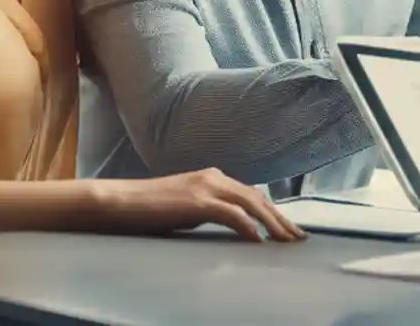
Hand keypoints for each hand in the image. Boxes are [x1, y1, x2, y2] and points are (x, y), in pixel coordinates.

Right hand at [95, 168, 306, 242]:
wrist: (121, 201)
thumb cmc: (149, 208)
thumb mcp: (185, 207)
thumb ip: (207, 210)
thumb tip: (229, 226)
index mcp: (212, 177)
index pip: (251, 194)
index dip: (272, 211)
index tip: (287, 229)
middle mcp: (214, 177)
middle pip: (258, 197)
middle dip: (280, 218)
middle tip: (298, 237)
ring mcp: (206, 187)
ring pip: (251, 204)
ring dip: (272, 223)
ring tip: (287, 241)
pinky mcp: (198, 201)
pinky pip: (232, 214)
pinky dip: (249, 227)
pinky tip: (259, 241)